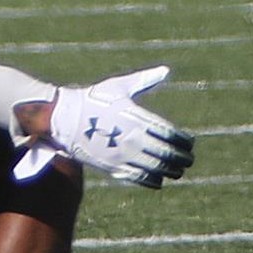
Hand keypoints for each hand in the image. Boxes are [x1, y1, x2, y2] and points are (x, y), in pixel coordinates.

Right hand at [13, 66, 195, 187]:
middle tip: (189, 160)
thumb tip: (165, 71)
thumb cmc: (93, 99)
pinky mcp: (111, 166)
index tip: (190, 143)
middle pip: (166, 152)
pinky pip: (137, 177)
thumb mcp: (119, 86)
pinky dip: (152, 181)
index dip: (183, 141)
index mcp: (136, 117)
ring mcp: (122, 154)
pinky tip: (160, 180)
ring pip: (155, 167)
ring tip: (179, 171)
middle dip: (181, 158)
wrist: (63, 118)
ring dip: (171, 171)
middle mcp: (132, 137)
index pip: (169, 133)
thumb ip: (145, 80)